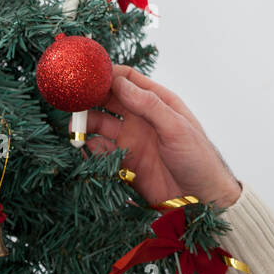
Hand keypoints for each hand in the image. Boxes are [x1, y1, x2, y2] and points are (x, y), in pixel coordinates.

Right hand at [82, 64, 241, 209]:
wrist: (202, 199)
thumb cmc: (198, 158)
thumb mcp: (176, 127)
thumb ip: (148, 105)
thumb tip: (119, 83)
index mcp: (157, 102)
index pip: (128, 79)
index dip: (107, 74)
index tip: (86, 74)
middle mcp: (141, 118)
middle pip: (108, 100)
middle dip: (89, 97)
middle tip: (71, 98)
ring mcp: (132, 140)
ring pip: (100, 125)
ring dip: (85, 123)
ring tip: (73, 127)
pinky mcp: (125, 163)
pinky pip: (101, 151)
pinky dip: (89, 148)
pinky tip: (83, 147)